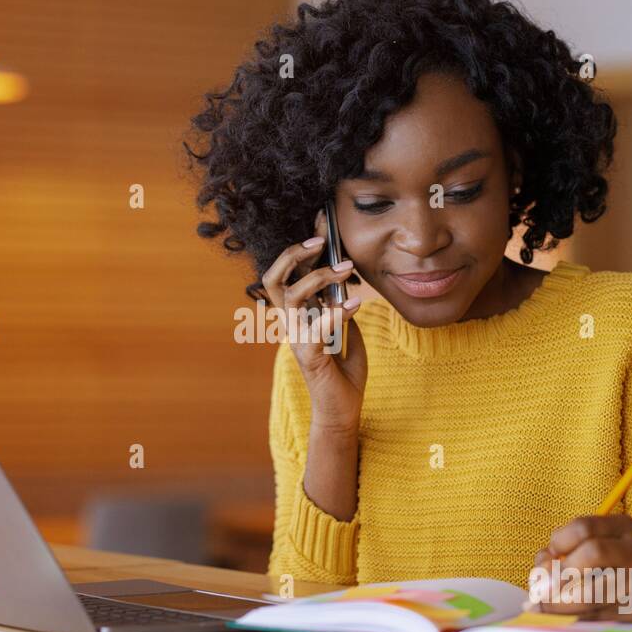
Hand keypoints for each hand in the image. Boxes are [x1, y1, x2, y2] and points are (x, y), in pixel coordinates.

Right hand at [260, 210, 367, 432]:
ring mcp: (298, 340)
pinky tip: (357, 304)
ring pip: (293, 298)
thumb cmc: (343, 369)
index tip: (321, 222)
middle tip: (322, 242)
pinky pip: (317, 329)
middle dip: (294, 255)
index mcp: (298, 314)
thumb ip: (338, 305)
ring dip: (320, 278)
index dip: (300, 246)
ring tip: (347, 270)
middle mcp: (292, 324)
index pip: (288, 273)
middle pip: (274, 279)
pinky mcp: (310, 358)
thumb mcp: (344, 328)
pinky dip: (336, 312)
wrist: (343, 409)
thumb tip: (344, 280)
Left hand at [529, 514, 631, 620]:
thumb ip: (564, 549)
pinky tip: (553, 616)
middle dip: (560, 571)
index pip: (584, 528)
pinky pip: (597, 615)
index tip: (549, 554)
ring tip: (538, 605)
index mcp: (624, 528)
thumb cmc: (612, 562)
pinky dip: (570, 617)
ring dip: (557, 602)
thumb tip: (542, 571)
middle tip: (542, 586)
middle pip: (592, 553)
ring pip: (592, 593)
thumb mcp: (595, 542)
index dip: (558, 541)